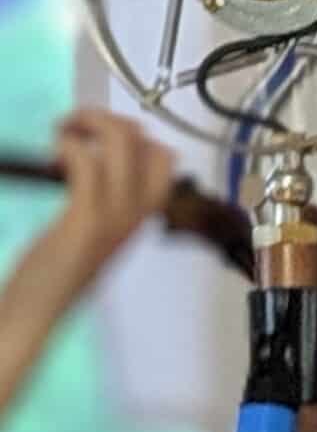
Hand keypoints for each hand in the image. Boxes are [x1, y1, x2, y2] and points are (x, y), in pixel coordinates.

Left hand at [44, 110, 176, 295]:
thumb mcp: (95, 235)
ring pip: (120, 141)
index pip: (164, 159)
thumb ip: (103, 204)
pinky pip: (85, 162)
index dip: (134, 136)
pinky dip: (68, 145)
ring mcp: (114, 216)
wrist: (37, 311)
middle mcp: (136, 214)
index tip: (98, 141)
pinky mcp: (84, 219)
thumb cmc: (56, 273)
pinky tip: (54, 154)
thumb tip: (89, 161)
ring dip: (88, 122)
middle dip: (108, 119)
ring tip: (63, 133)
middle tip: (74, 128)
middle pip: (145, 141)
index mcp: (140, 216)